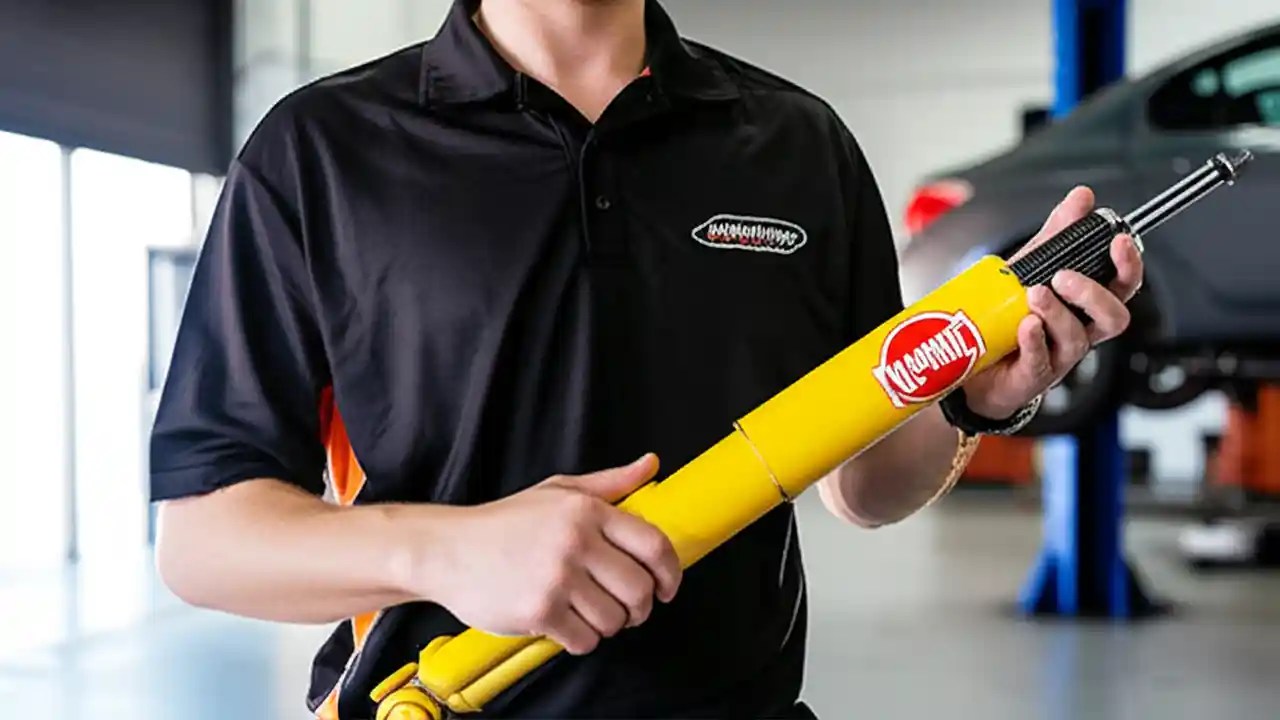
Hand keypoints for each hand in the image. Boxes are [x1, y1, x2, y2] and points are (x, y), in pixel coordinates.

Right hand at [429, 454, 680, 654]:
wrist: (447, 550)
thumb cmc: (503, 523)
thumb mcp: (557, 491)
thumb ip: (609, 483)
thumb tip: (650, 465)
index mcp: (586, 510)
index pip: (654, 545)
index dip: (671, 573)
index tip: (668, 587)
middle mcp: (575, 541)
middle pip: (640, 589)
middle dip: (640, 607)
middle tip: (626, 608)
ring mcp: (557, 576)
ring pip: (615, 619)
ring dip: (607, 624)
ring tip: (587, 612)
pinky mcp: (539, 610)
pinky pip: (585, 639)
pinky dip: (581, 639)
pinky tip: (565, 623)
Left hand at [962, 186, 1143, 418]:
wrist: (972, 365)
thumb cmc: (1008, 319)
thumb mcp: (1029, 268)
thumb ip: (1056, 235)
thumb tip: (1081, 197)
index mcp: (1085, 305)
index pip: (1122, 285)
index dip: (1128, 265)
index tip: (1118, 241)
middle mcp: (1079, 332)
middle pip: (1113, 318)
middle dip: (1093, 293)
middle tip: (1064, 276)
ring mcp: (1058, 357)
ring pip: (1076, 339)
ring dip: (1058, 312)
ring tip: (1034, 293)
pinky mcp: (1032, 376)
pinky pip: (1041, 361)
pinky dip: (1034, 340)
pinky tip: (1025, 324)